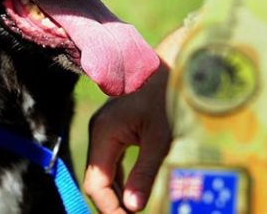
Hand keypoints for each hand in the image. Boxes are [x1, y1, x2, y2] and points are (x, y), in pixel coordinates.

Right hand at [84, 66, 171, 212]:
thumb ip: (144, 174)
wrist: (170, 68)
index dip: (109, 207)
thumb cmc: (167, 98)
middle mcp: (99, 133)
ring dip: (117, 195)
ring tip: (135, 212)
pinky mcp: (115, 131)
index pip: (96, 182)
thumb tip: (133, 207)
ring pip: (104, 173)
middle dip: (113, 203)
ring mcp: (105, 131)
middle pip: (97, 179)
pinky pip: (112, 163)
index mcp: (103, 133)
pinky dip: (122, 181)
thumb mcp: (160, 139)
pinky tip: (135, 195)